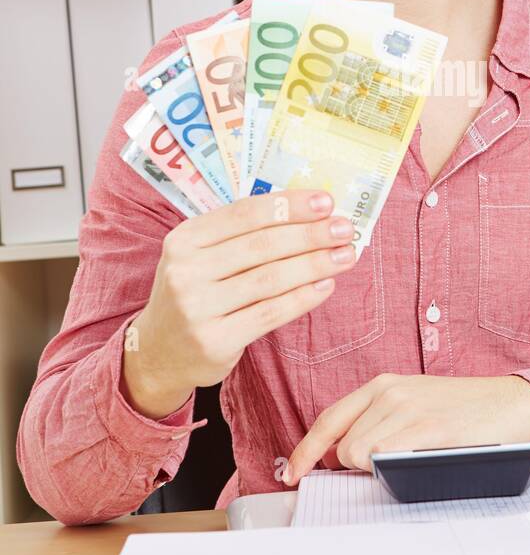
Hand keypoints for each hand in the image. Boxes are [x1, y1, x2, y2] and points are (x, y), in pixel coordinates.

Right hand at [122, 189, 357, 418]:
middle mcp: (186, 270)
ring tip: (345, 255)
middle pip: (262, 245)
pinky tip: (326, 286)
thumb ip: (241, 235)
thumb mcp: (200, 256)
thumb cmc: (194, 294)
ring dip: (315, 264)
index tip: (326, 202)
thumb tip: (308, 214)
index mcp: (184, 239)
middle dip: (310, 234)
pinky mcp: (215, 341)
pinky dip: (303, 298)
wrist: (159, 353)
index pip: (245, 213)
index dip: (289, 206)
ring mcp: (197, 308)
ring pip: (270, 279)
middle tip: (345, 228)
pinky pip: (270, 314)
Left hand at [284, 373, 529, 484]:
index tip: (291, 474)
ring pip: (361, 455)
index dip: (305, 450)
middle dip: (355, 468)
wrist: (515, 403)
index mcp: (383, 386)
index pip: (329, 419)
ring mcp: (409, 408)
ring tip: (412, 461)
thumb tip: (343, 459)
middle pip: (344, 447)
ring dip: (377, 469)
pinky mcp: (430, 427)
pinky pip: (387, 457)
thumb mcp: (415, 406)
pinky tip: (415, 464)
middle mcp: (390, 392)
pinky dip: (391, 469)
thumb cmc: (467, 411)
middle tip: (389, 468)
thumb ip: (379, 425)